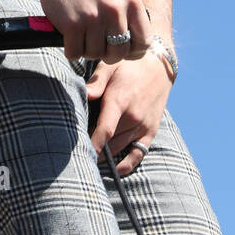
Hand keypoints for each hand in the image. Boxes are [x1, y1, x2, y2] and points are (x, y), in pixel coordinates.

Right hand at [34, 0, 151, 63]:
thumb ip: (129, 19)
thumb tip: (137, 51)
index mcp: (132, 3)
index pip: (144, 42)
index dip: (132, 51)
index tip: (121, 48)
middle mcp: (116, 10)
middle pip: (119, 53)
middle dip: (107, 54)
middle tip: (97, 43)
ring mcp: (94, 18)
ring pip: (95, 55)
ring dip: (86, 50)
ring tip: (82, 34)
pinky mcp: (72, 24)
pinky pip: (75, 53)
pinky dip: (71, 50)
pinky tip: (69, 36)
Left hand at [86, 52, 171, 175]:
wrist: (158, 65)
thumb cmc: (128, 65)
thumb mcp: (109, 66)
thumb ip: (96, 82)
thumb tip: (84, 95)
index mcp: (120, 101)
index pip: (105, 130)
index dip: (92, 144)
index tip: (78, 154)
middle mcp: (133, 117)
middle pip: (109, 142)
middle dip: (92, 146)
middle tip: (77, 146)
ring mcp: (143, 126)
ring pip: (119, 148)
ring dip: (105, 154)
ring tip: (89, 154)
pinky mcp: (151, 131)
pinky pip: (139, 153)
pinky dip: (127, 164)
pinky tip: (116, 169)